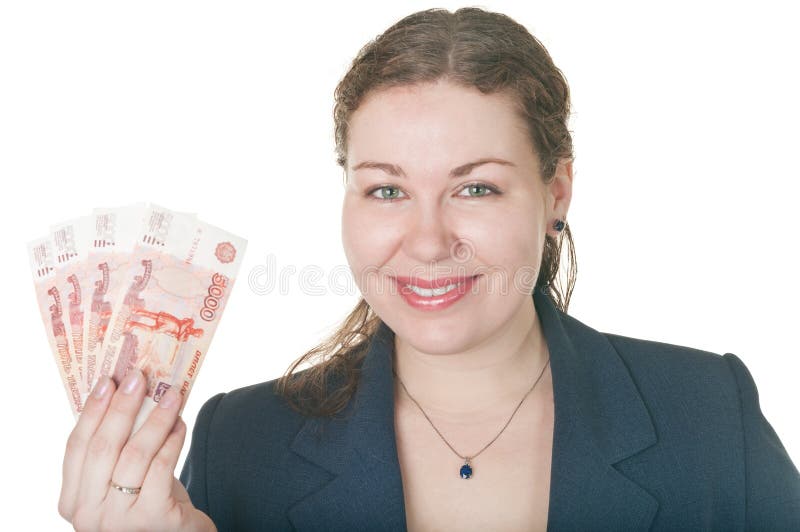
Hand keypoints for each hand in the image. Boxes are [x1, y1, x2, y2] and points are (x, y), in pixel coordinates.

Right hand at [59, 369, 215, 531]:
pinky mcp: (152, 520)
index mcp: (73, 501)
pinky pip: (161, 468)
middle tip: (139, 377)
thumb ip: (117, 449)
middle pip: (103, 447)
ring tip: (172, 396)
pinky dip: (172, 441)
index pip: (76, 447)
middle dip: (122, 406)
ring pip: (134, 454)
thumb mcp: (123, 480)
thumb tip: (128, 392)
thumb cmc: (150, 503)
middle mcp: (89, 515)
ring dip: (155, 418)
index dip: (92, 410)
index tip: (107, 379)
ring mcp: (118, 521)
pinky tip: (181, 424)